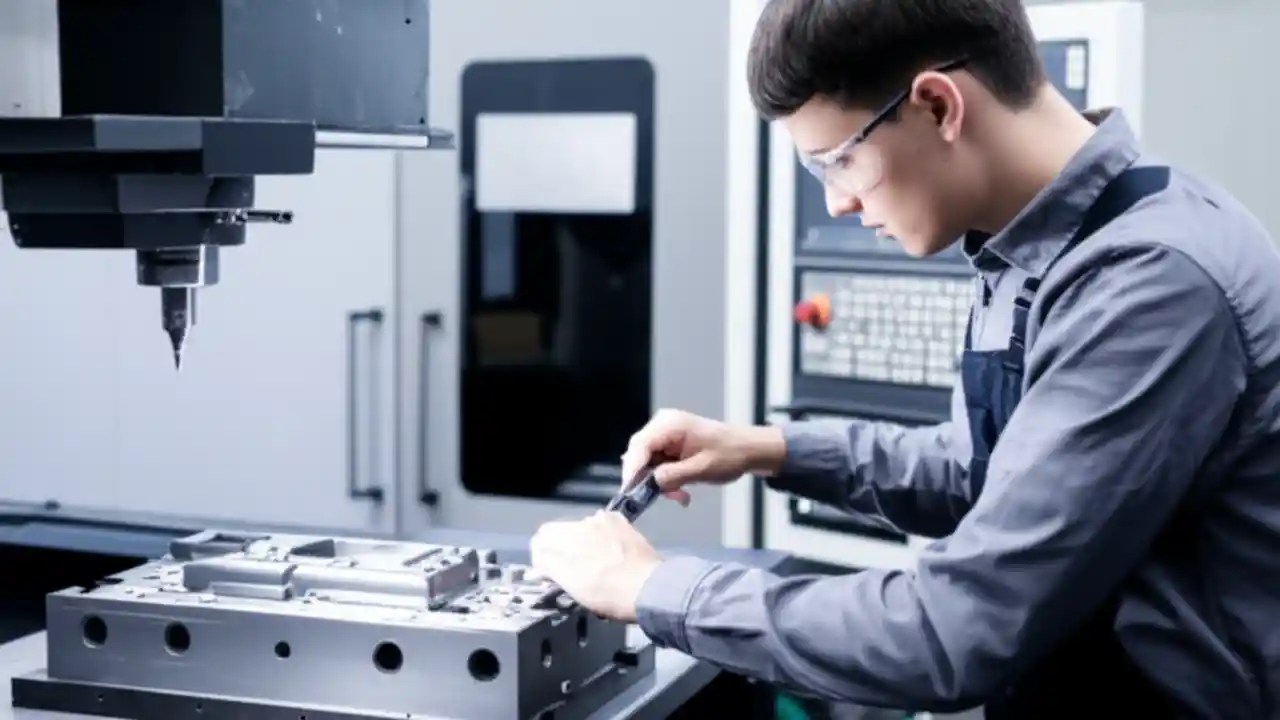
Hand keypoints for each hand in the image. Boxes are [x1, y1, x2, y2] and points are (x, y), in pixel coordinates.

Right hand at [529, 511, 660, 621]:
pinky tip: (610, 556)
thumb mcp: (572, 586)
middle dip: (562, 550)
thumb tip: (540, 562)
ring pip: (582, 529)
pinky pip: (602, 527)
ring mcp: (605, 520)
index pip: (541, 537)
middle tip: (572, 572)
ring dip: (582, 544)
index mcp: (568, 537)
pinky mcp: (622, 523)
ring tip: (595, 566)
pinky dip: (601, 539)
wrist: (650, 588)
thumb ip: (550, 568)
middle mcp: (585, 522)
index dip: (541, 557)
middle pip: (561, 532)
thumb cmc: (609, 593)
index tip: (549, 573)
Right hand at [620, 409, 785, 505]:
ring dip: (660, 483)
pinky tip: (681, 491)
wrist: (749, 449)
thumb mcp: (701, 469)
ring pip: (647, 463)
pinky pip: (658, 464)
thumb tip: (648, 484)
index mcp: (669, 424)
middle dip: (648, 480)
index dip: (632, 471)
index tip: (629, 493)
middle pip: (640, 455)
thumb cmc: (729, 454)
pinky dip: (666, 479)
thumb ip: (673, 475)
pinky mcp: (669, 444)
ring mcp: (665, 434)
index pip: (640, 446)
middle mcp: (662, 425)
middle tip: (665, 498)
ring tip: (681, 496)